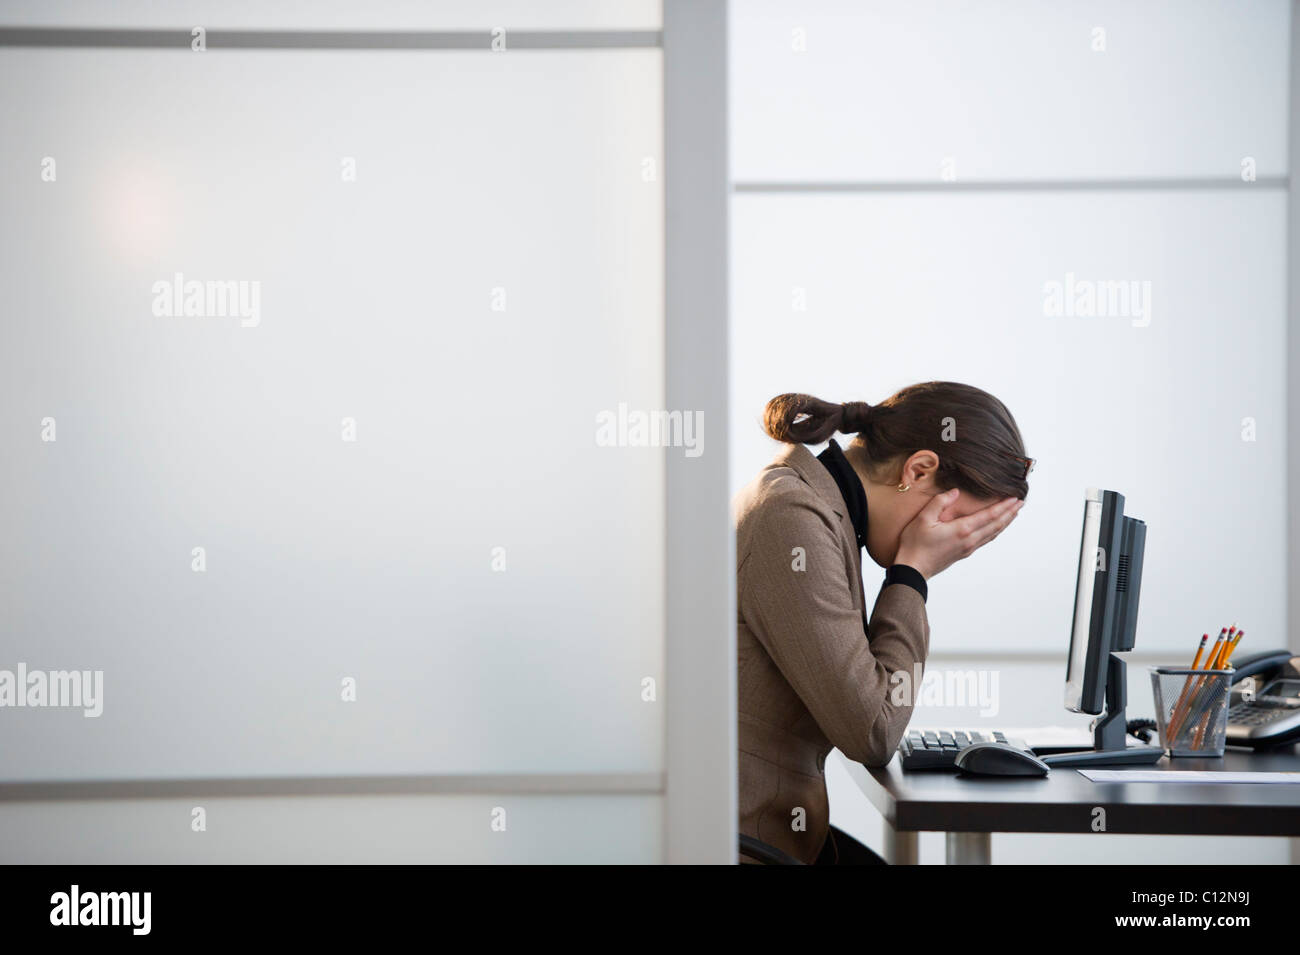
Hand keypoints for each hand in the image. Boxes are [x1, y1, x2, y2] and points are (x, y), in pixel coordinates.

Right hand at [894, 490, 1023, 579]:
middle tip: (1020, 503)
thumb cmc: (915, 544)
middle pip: (996, 525)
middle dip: (1010, 513)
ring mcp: (968, 548)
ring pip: (993, 533)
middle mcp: (969, 539)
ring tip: (1013, 514)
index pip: (989, 515)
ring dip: (1005, 523)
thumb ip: (939, 502)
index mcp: (962, 529)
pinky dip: (995, 531)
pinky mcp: (964, 553)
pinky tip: (995, 528)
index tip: (1015, 498)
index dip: (1004, 506)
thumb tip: (955, 492)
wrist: (913, 569)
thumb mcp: (923, 519)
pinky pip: (985, 540)